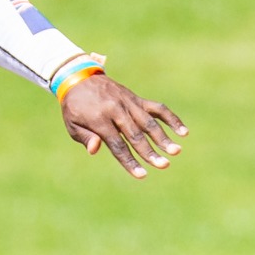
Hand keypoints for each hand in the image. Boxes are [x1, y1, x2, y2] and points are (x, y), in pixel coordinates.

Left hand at [59, 74, 187, 178]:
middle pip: (136, 135)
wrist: (79, 79)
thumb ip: (85, 137)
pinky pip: (157, 108)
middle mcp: (116, 110)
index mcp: (99, 119)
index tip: (142, 175)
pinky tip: (183, 131)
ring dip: (163, 137)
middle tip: (164, 165)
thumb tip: (96, 149)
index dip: (130, 161)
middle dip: (150, 152)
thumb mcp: (71, 124)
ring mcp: (129, 103)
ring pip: (149, 122)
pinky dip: (171, 118)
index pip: (117, 145)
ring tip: (176, 151)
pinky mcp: (137, 98)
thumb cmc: (74, 107)